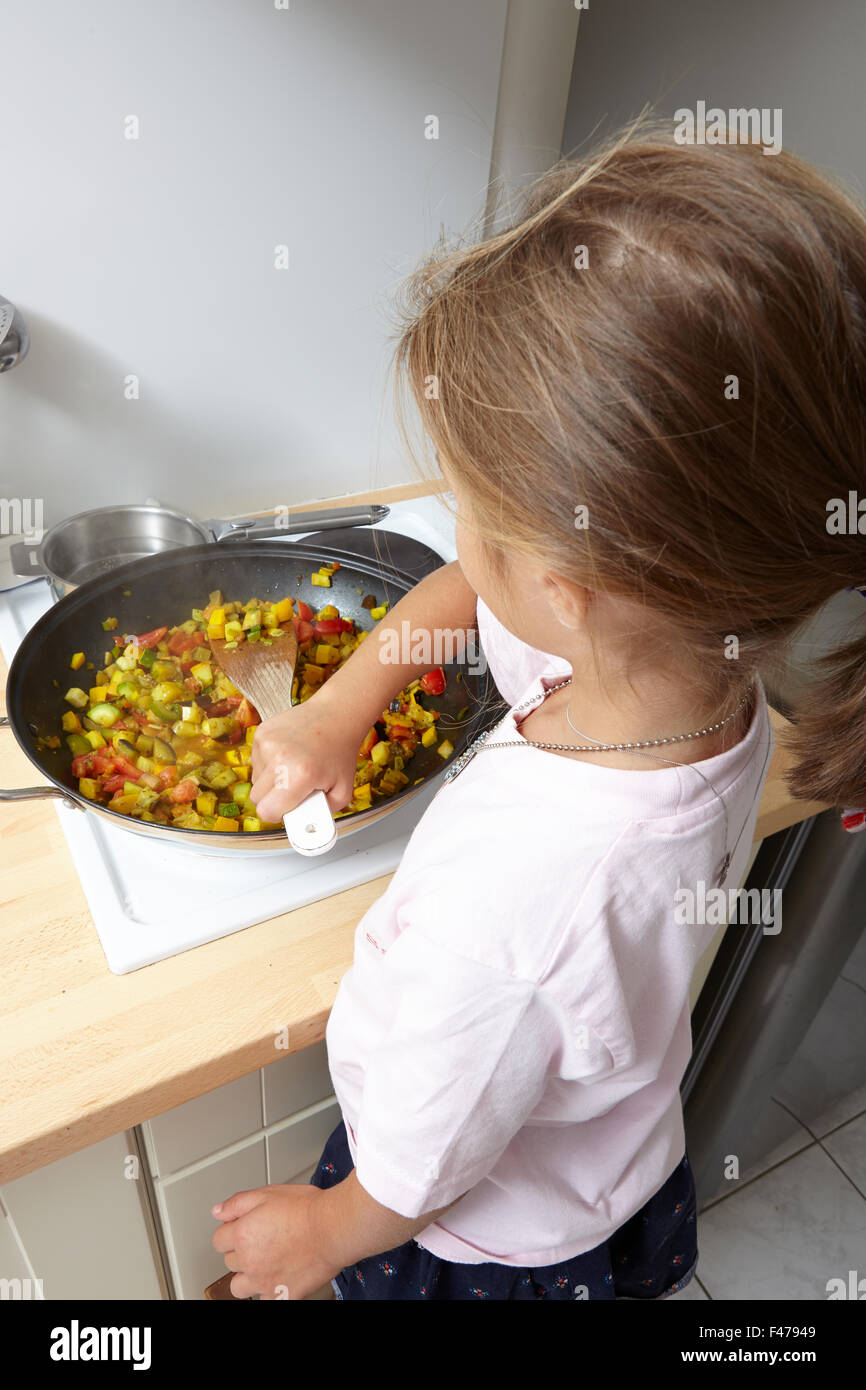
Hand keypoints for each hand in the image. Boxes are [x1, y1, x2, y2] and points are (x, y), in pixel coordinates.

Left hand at [211, 1183, 339, 1299]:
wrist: (333, 1229)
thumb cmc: (307, 1209)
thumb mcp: (268, 1193)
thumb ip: (237, 1203)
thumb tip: (218, 1211)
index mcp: (242, 1235)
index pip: (218, 1240)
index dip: (230, 1231)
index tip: (241, 1228)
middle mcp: (249, 1261)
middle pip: (229, 1262)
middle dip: (241, 1251)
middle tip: (261, 1240)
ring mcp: (264, 1282)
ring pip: (239, 1287)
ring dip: (247, 1277)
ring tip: (264, 1264)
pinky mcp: (282, 1296)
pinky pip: (265, 1301)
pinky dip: (269, 1293)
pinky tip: (278, 1280)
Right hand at [249, 690, 366, 822]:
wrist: (336, 715)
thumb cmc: (340, 753)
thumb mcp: (342, 792)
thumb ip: (322, 814)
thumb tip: (304, 829)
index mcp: (299, 775)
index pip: (267, 811)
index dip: (278, 813)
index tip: (287, 808)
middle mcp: (279, 758)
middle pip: (257, 798)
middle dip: (273, 798)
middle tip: (293, 789)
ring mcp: (267, 743)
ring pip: (255, 779)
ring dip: (270, 780)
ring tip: (293, 768)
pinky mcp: (261, 733)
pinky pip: (256, 761)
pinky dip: (269, 762)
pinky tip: (288, 754)